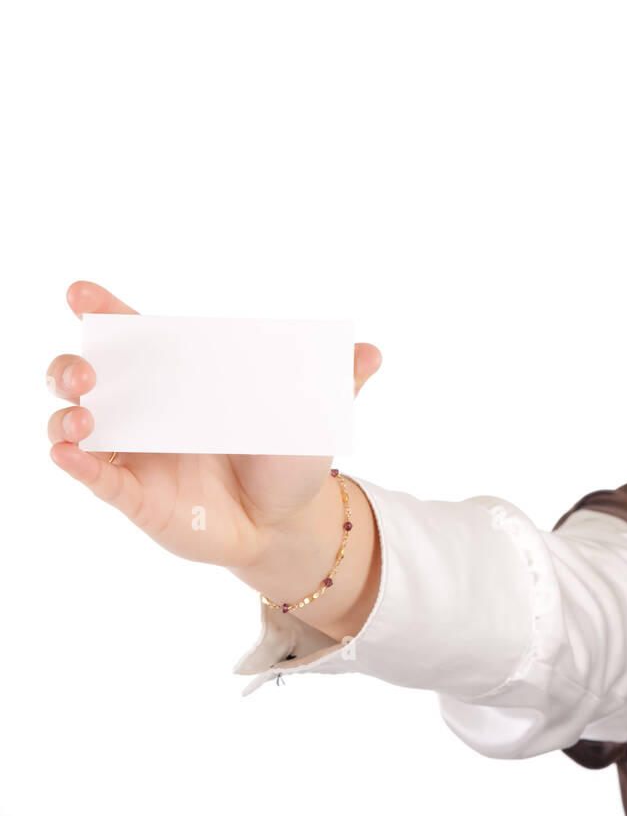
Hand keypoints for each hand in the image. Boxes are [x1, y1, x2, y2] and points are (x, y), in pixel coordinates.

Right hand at [47, 281, 382, 569]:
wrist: (290, 523)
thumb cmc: (290, 459)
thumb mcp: (312, 417)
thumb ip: (336, 381)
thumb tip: (371, 351)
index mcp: (182, 379)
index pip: (132, 336)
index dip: (104, 310)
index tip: (83, 292)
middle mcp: (147, 410)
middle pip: (83, 375)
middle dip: (69, 366)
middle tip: (87, 372)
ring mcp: (135, 452)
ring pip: (72, 424)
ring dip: (66, 415)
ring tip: (86, 418)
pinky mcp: (134, 494)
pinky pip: (93, 476)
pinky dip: (75, 462)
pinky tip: (70, 453)